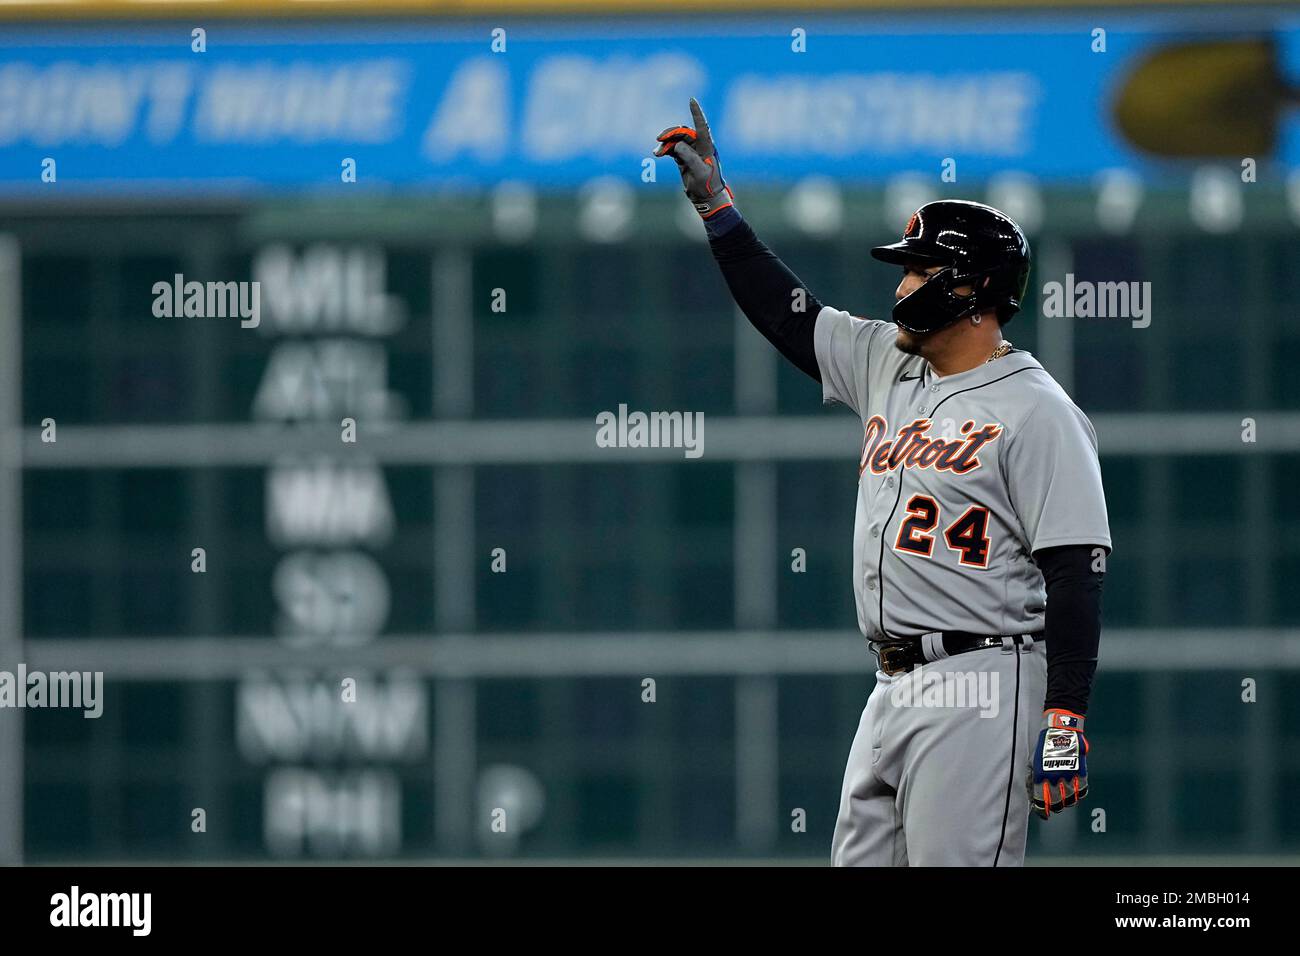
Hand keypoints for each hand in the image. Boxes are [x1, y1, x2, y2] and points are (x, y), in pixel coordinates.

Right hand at [654, 97, 734, 219]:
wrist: (705, 197)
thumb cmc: (707, 185)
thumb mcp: (699, 172)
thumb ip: (689, 157)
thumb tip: (677, 145)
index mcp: (707, 146)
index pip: (701, 126)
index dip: (696, 112)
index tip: (692, 100)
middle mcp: (699, 146)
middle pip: (683, 132)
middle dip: (671, 133)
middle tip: (659, 139)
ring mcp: (691, 151)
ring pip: (676, 140)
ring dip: (665, 143)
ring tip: (657, 152)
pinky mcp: (683, 157)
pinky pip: (672, 148)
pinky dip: (664, 149)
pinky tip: (658, 153)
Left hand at [1027, 708, 1088, 819]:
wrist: (1060, 729)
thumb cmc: (1043, 745)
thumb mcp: (1032, 760)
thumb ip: (1031, 778)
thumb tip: (1031, 794)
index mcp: (1039, 774)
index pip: (1040, 799)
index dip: (1042, 810)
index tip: (1043, 814)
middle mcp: (1054, 776)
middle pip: (1056, 802)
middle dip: (1054, 808)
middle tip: (1054, 808)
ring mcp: (1068, 774)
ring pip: (1070, 799)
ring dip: (1067, 803)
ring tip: (1065, 801)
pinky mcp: (1080, 770)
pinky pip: (1082, 789)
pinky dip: (1080, 794)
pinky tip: (1076, 793)